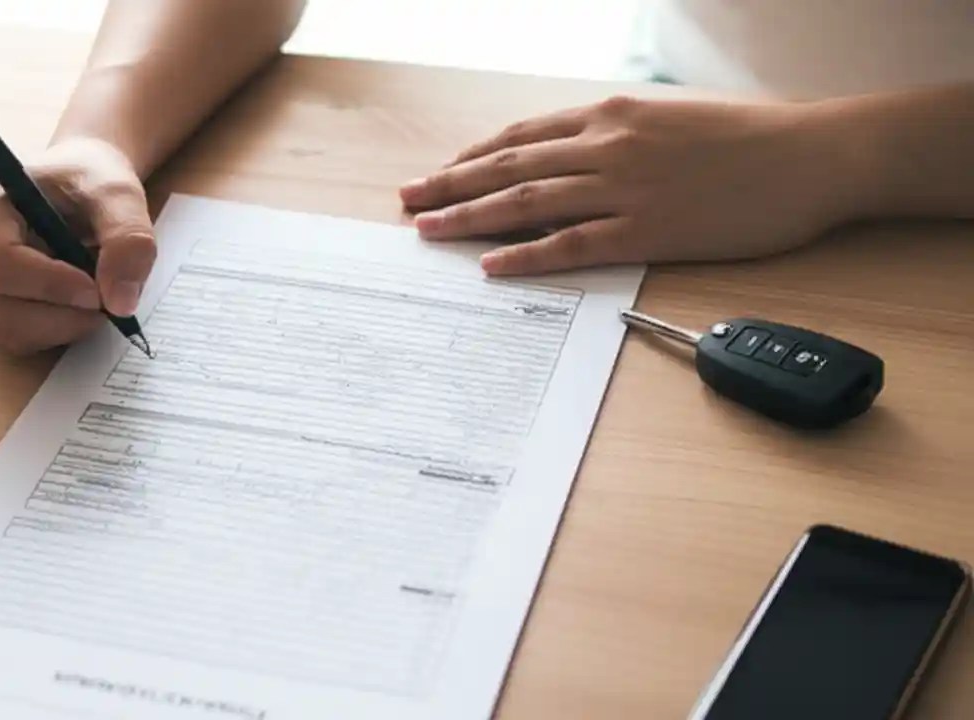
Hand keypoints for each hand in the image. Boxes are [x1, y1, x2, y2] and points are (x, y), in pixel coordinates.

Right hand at [0, 138, 156, 353]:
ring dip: (60, 325)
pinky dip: (51, 330)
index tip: (98, 291)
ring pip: (4, 330)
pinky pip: (12, 337)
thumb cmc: (89, 181)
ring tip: (89, 292)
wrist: (77, 184)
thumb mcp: (120, 196)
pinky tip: (69, 301)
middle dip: (61, 315)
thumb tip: (119, 302)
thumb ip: (128, 240)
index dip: (52, 287)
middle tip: (105, 298)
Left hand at [399, 96, 850, 274]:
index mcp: (612, 115)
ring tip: (428, 230)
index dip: (474, 155)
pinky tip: (492, 265)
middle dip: (451, 183)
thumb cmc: (747, 139)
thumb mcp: (671, 119)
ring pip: (528, 201)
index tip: (442, 171)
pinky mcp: (648, 229)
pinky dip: (527, 254)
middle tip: (408, 199)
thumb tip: (578, 155)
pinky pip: (572, 244)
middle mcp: (608, 145)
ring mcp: (625, 187)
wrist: (812, 156)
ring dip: (470, 217)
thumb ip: (619, 136)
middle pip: (509, 165)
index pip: (523, 135)